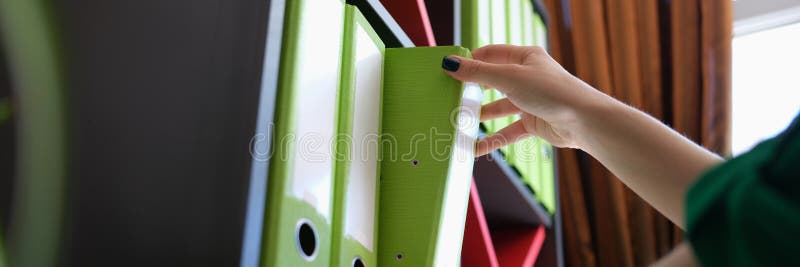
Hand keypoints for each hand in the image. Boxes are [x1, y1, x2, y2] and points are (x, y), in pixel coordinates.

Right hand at [443, 44, 610, 155]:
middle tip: (452, 97)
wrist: (583, 120)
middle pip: (494, 81)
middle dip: (474, 90)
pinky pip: (508, 131)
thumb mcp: (509, 78)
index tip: (450, 71)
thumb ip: (478, 73)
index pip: (491, 54)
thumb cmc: (552, 91)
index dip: (470, 61)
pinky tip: (476, 148)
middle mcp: (528, 77)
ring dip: (481, 116)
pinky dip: (493, 139)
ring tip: (460, 123)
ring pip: (499, 108)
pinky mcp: (534, 122)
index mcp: (525, 57)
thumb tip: (450, 64)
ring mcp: (531, 100)